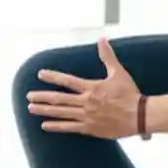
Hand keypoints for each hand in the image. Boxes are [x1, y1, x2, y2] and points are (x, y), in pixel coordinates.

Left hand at [26, 38, 142, 138]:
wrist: (139, 116)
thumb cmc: (129, 94)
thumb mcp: (119, 73)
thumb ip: (107, 56)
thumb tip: (102, 39)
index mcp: (91, 88)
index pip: (67, 81)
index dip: (52, 77)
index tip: (40, 74)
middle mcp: (86, 102)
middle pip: (59, 99)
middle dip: (42, 97)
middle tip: (28, 96)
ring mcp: (86, 116)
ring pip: (61, 113)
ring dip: (45, 111)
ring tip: (31, 109)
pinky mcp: (90, 128)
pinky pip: (69, 127)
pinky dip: (56, 126)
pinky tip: (45, 125)